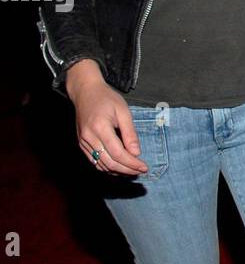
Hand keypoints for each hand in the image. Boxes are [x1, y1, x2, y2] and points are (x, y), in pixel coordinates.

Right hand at [67, 61, 147, 175]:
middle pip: (110, 162)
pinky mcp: (81, 143)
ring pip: (101, 165)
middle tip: (141, 171)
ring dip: (118, 171)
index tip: (144, 167)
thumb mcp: (123, 111)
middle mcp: (89, 137)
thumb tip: (136, 153)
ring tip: (132, 170)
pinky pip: (94, 161)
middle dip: (127, 170)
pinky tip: (119, 166)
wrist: (85, 91)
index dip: (132, 164)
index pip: (118, 154)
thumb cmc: (106, 98)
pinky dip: (107, 167)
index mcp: (100, 128)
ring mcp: (83, 142)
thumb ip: (130, 133)